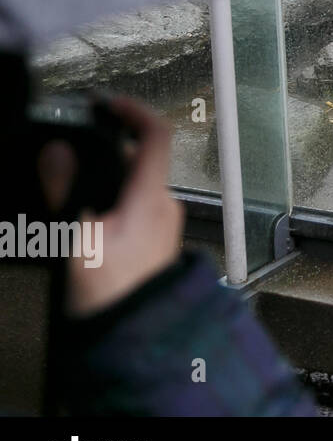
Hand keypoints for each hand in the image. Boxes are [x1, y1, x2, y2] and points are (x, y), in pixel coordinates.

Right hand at [36, 97, 183, 316]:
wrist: (134, 337)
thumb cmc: (112, 296)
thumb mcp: (78, 241)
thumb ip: (66, 193)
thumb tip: (58, 154)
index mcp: (153, 198)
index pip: (157, 134)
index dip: (133, 110)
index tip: (109, 103)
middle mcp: (166, 206)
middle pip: (137, 159)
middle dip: (103, 154)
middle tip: (71, 158)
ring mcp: (163, 223)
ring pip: (133, 183)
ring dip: (104, 180)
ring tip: (72, 192)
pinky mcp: (154, 238)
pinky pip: (133, 204)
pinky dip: (109, 200)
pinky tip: (86, 220)